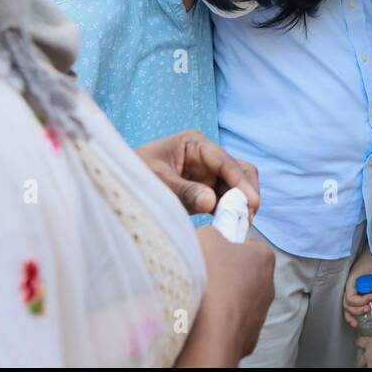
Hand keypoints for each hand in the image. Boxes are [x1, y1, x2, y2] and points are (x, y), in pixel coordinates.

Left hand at [135, 129, 259, 217]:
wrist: (119, 185)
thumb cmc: (134, 174)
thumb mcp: (157, 182)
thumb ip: (183, 192)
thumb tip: (211, 202)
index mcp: (195, 143)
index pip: (225, 161)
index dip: (241, 182)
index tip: (252, 202)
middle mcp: (206, 156)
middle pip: (239, 170)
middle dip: (247, 192)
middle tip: (247, 217)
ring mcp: (207, 174)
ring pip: (236, 188)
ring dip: (240, 205)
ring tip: (239, 226)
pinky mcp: (206, 191)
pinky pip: (225, 201)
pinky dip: (229, 213)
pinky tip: (228, 227)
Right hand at [176, 227, 274, 366]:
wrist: (210, 328)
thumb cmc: (211, 275)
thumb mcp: (205, 237)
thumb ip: (211, 234)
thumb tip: (209, 240)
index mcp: (264, 257)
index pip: (250, 246)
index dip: (230, 248)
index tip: (214, 255)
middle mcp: (269, 285)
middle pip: (246, 274)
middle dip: (228, 275)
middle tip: (206, 277)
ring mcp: (261, 314)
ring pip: (241, 302)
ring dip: (225, 301)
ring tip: (202, 302)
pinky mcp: (250, 339)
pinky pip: (234, 325)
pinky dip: (221, 323)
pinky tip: (205, 322)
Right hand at [342, 251, 371, 327]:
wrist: (369, 256)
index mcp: (351, 281)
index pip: (351, 296)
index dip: (360, 300)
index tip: (371, 297)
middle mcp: (348, 288)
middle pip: (347, 304)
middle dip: (357, 309)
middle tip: (368, 308)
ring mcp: (349, 292)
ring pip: (346, 307)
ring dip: (354, 314)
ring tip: (363, 317)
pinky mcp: (353, 295)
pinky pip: (349, 307)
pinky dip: (351, 316)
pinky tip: (356, 324)